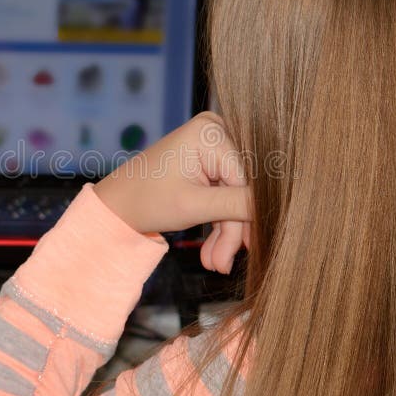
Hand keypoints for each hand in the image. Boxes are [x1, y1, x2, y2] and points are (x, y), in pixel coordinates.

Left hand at [93, 112, 251, 273]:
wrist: (117, 204)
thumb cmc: (146, 200)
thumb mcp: (194, 206)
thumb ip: (238, 206)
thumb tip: (278, 210)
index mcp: (211, 131)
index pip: (246, 179)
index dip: (248, 217)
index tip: (250, 249)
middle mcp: (216, 130)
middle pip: (241, 188)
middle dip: (233, 229)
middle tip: (223, 265)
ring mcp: (213, 144)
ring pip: (234, 195)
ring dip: (226, 232)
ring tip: (215, 264)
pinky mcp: (210, 161)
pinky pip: (225, 193)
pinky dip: (220, 222)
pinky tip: (214, 251)